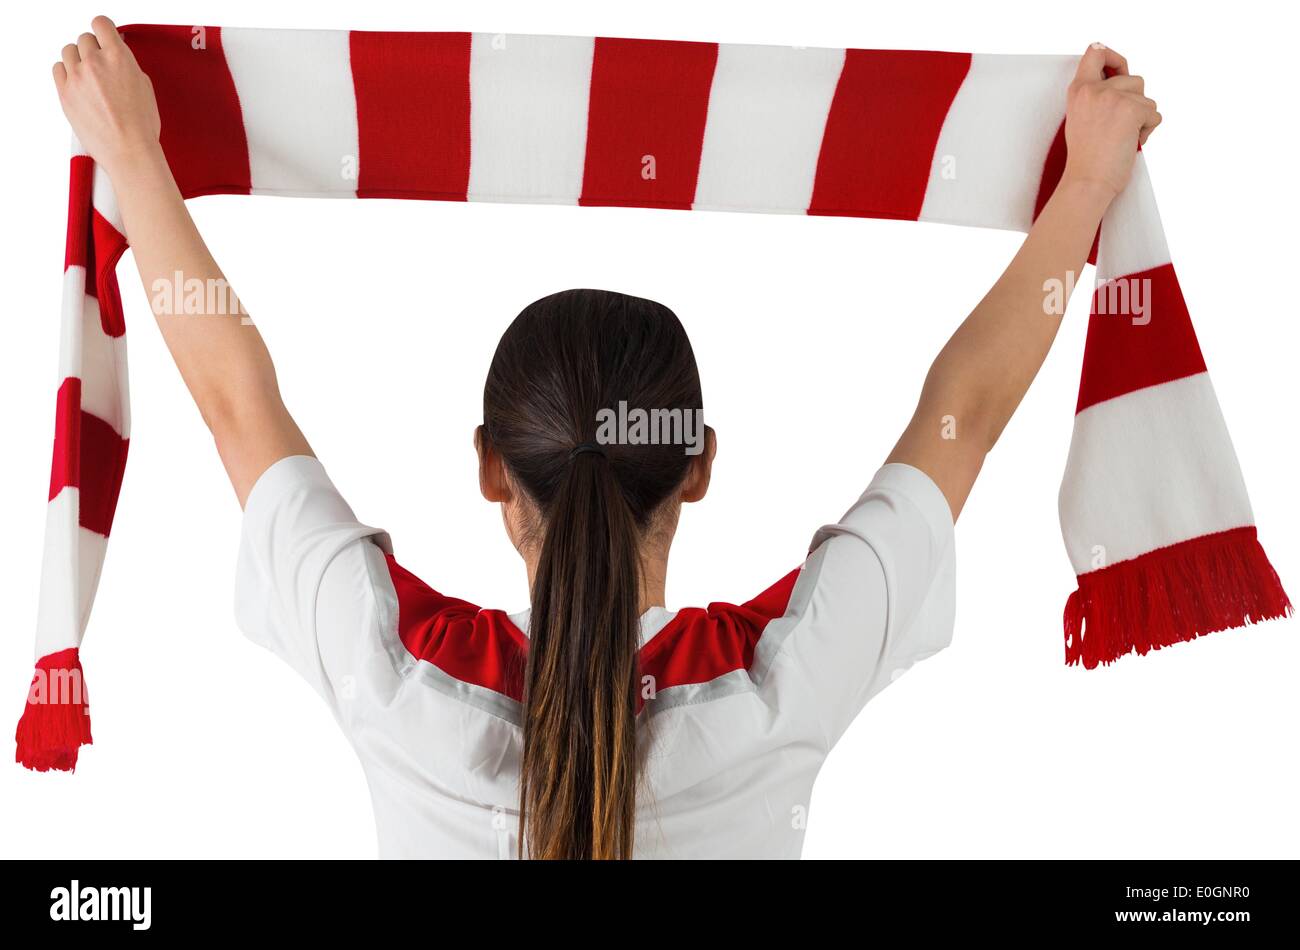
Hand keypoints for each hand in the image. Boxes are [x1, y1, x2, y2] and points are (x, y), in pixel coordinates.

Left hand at [52, 16, 161, 174]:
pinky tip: (77, 82)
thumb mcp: (144, 87)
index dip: (104, 30)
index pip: (101, 24)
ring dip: (78, 59)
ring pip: (68, 51)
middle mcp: (95, 62)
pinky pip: (58, 69)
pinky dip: (66, 72)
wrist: (128, 150)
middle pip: (84, 39)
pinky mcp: (64, 92)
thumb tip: (117, 59)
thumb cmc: (140, 126)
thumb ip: (127, 66)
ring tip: (88, 74)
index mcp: (118, 57)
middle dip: (93, 49)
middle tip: (100, 64)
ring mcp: (77, 77)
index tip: (105, 37)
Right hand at [1060, 43, 1160, 200]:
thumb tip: (1126, 82)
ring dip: (1142, 117)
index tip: (1119, 69)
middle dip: (1136, 101)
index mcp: (1079, 90)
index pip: (1096, 52)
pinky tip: (1130, 142)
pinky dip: (1148, 130)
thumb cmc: (1086, 158)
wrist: (1087, 181)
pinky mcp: (1132, 110)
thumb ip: (1097, 96)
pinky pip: (1154, 114)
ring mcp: (1113, 98)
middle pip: (1134, 78)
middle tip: (1121, 124)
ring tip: (1123, 136)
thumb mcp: (1082, 117)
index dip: (1113, 57)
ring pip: (1146, 97)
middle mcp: (1094, 89)